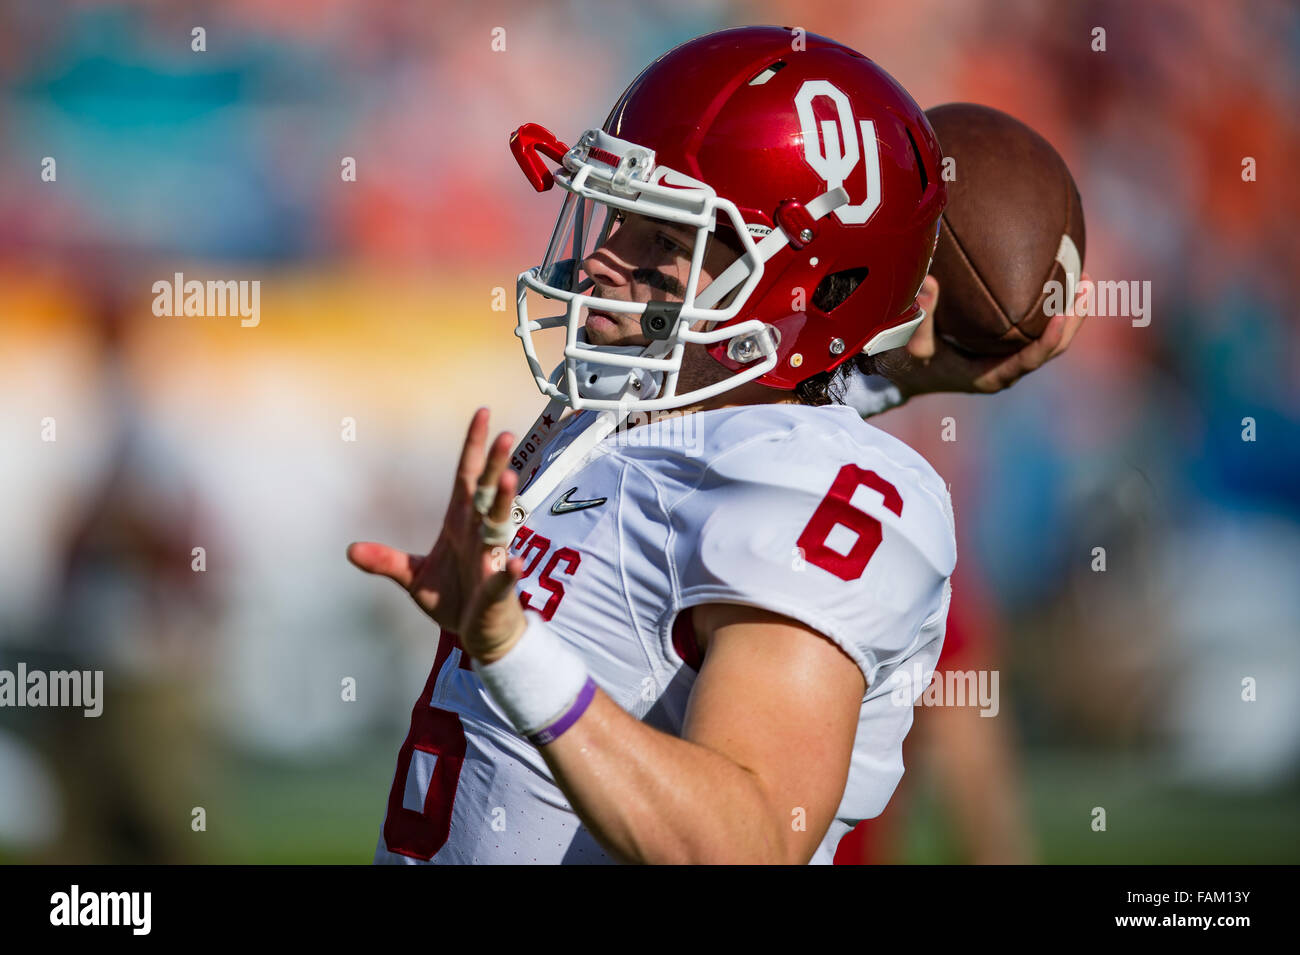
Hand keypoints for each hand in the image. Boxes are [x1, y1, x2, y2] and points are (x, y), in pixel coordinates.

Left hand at [347, 408, 528, 662]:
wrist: (480, 635)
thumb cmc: (455, 598)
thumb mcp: (414, 577)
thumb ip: (386, 562)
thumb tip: (350, 550)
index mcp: (460, 525)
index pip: (467, 478)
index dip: (474, 447)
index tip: (483, 414)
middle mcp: (479, 536)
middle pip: (487, 495)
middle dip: (495, 466)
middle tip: (504, 435)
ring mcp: (491, 561)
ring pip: (499, 527)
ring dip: (504, 504)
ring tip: (508, 480)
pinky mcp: (497, 591)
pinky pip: (503, 580)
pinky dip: (508, 572)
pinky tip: (514, 563)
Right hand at [878, 273, 1090, 397]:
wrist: (904, 376)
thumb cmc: (906, 363)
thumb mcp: (909, 344)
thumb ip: (920, 319)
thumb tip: (929, 282)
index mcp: (988, 376)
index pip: (1029, 360)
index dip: (1049, 339)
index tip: (1064, 313)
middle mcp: (1006, 370)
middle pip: (1052, 349)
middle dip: (1073, 319)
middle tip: (1087, 285)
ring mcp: (1009, 359)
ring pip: (1051, 339)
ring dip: (1070, 311)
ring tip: (1084, 279)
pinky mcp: (1007, 348)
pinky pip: (1038, 329)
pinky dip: (1051, 307)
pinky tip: (1057, 280)